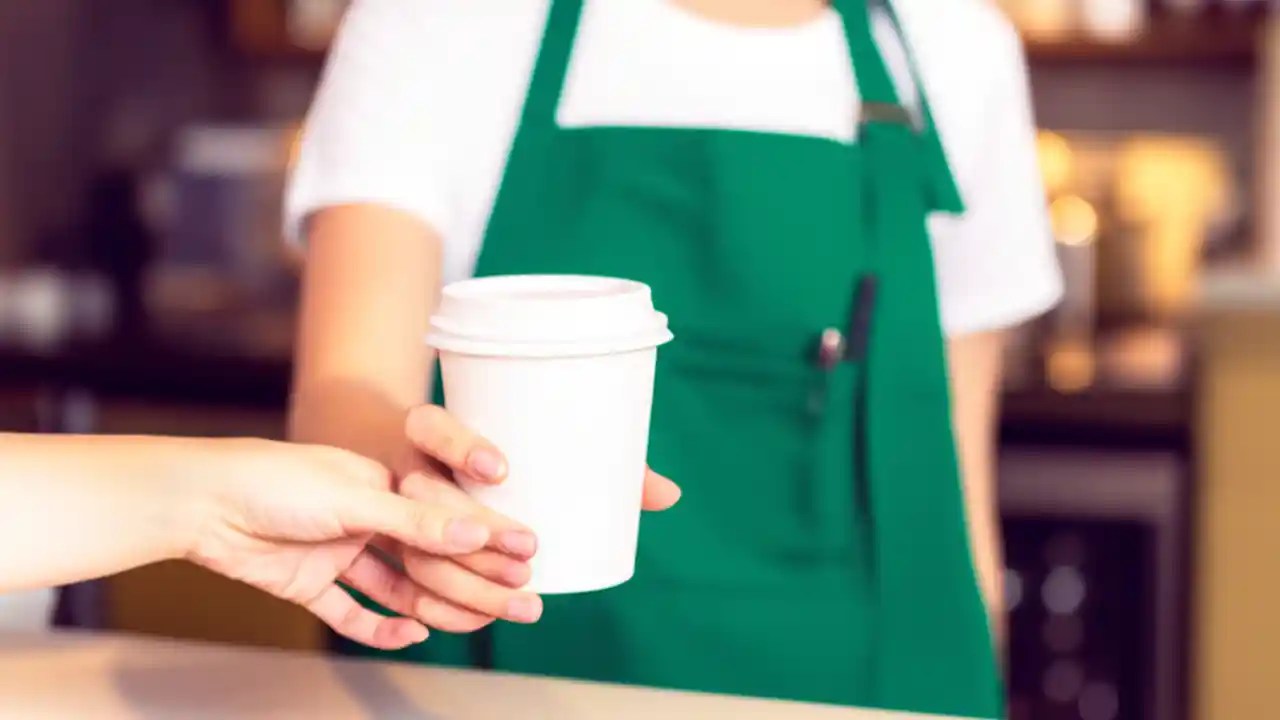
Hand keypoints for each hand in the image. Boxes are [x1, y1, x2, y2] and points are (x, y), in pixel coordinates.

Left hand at [183, 439, 519, 649]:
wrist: (198, 499)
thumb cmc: (272, 478)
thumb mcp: (354, 497)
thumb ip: (415, 523)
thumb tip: (474, 535)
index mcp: (383, 487)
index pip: (447, 521)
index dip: (488, 539)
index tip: (528, 555)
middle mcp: (365, 519)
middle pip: (430, 560)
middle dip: (475, 581)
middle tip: (518, 603)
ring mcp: (338, 552)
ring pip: (398, 589)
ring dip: (435, 607)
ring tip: (472, 624)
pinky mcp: (308, 582)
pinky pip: (352, 611)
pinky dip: (379, 626)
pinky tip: (410, 634)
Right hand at [386, 405, 681, 633]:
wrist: (411, 461)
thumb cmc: (497, 446)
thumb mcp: (536, 443)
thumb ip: (602, 462)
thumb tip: (669, 495)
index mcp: (429, 428)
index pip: (431, 425)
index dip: (460, 446)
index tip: (502, 469)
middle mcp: (404, 468)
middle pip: (423, 498)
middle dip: (475, 529)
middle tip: (530, 549)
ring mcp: (393, 513)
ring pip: (415, 549)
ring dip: (466, 580)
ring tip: (522, 595)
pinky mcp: (395, 551)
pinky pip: (407, 585)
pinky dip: (444, 608)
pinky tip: (481, 620)